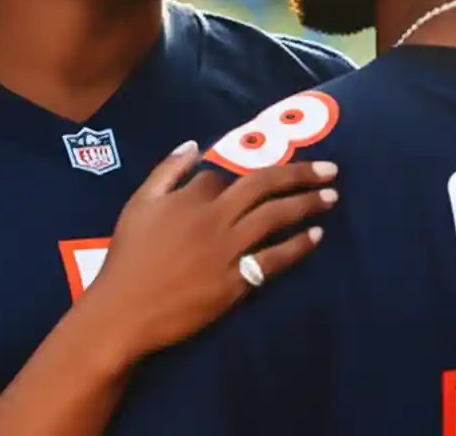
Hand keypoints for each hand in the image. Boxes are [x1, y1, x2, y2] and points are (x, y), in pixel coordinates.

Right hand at [81, 141, 337, 360]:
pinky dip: (297, 246)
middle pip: (264, 185)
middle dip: (301, 174)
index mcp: (191, 196)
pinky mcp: (235, 281)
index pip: (227, 174)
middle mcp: (215, 217)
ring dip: (307, 203)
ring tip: (331, 196)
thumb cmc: (128, 257)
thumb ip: (166, 171)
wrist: (124, 310)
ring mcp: (227, 250)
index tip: (259, 179)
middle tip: (331, 169)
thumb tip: (193, 145)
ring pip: (276, 217)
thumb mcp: (138, 204)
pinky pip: (273, 259)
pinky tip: (316, 236)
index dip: (242, 172)